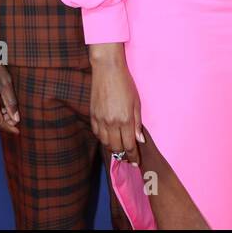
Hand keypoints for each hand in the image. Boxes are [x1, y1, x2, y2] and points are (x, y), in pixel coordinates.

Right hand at [89, 43, 142, 164]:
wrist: (107, 70)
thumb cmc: (125, 84)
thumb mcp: (137, 103)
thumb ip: (137, 123)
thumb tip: (140, 140)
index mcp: (125, 120)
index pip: (129, 145)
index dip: (133, 156)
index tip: (136, 162)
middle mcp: (112, 122)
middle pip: (117, 148)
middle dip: (123, 154)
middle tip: (128, 157)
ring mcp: (100, 119)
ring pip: (105, 143)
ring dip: (113, 148)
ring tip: (118, 148)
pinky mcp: (92, 115)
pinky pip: (97, 133)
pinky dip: (103, 138)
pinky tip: (108, 137)